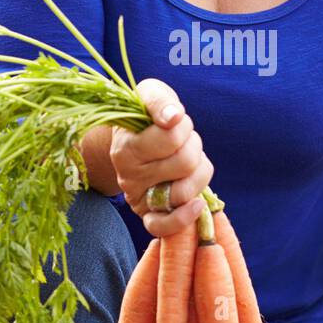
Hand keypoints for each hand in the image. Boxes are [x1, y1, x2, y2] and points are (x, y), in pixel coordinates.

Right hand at [110, 78, 213, 237]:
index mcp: (125, 147)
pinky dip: (184, 217)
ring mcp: (138, 198)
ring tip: (185, 161)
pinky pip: (164, 227)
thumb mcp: (150, 95)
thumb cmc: (146, 116)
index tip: (174, 120)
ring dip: (197, 172)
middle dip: (193, 146)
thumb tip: (174, 117)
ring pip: (185, 192)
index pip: (171, 137)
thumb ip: (159, 100)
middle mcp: (128, 176)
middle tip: (181, 141)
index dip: (182, 125)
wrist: (133, 140)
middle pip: (184, 163)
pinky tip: (197, 204)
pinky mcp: (149, 215)